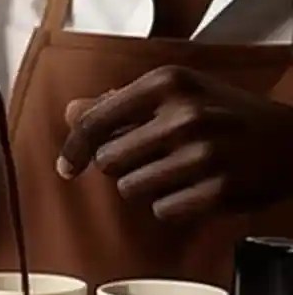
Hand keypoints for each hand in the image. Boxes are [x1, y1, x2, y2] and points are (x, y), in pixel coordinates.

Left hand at [57, 65, 292, 220]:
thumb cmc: (226, 114)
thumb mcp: (179, 91)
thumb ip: (121, 102)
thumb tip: (71, 112)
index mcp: (168, 83)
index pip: (95, 121)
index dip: (73, 148)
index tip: (67, 166)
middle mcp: (184, 115)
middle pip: (107, 161)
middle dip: (120, 165)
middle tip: (151, 158)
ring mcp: (203, 154)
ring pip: (129, 189)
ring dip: (145, 186)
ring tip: (177, 171)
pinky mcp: (218, 190)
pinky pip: (161, 211)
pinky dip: (172, 205)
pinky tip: (195, 188)